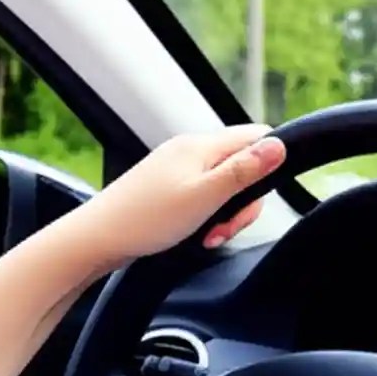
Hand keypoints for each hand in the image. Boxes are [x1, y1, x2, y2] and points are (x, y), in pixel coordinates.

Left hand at [79, 124, 285, 264]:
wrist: (96, 238)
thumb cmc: (145, 219)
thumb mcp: (205, 197)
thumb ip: (244, 172)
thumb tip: (279, 145)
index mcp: (200, 146)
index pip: (256, 137)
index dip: (267, 167)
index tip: (253, 199)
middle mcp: (190, 150)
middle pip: (242, 166)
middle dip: (243, 202)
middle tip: (225, 228)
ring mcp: (177, 168)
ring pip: (223, 185)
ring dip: (225, 214)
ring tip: (208, 235)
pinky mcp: (168, 187)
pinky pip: (204, 196)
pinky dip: (207, 217)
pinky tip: (195, 234)